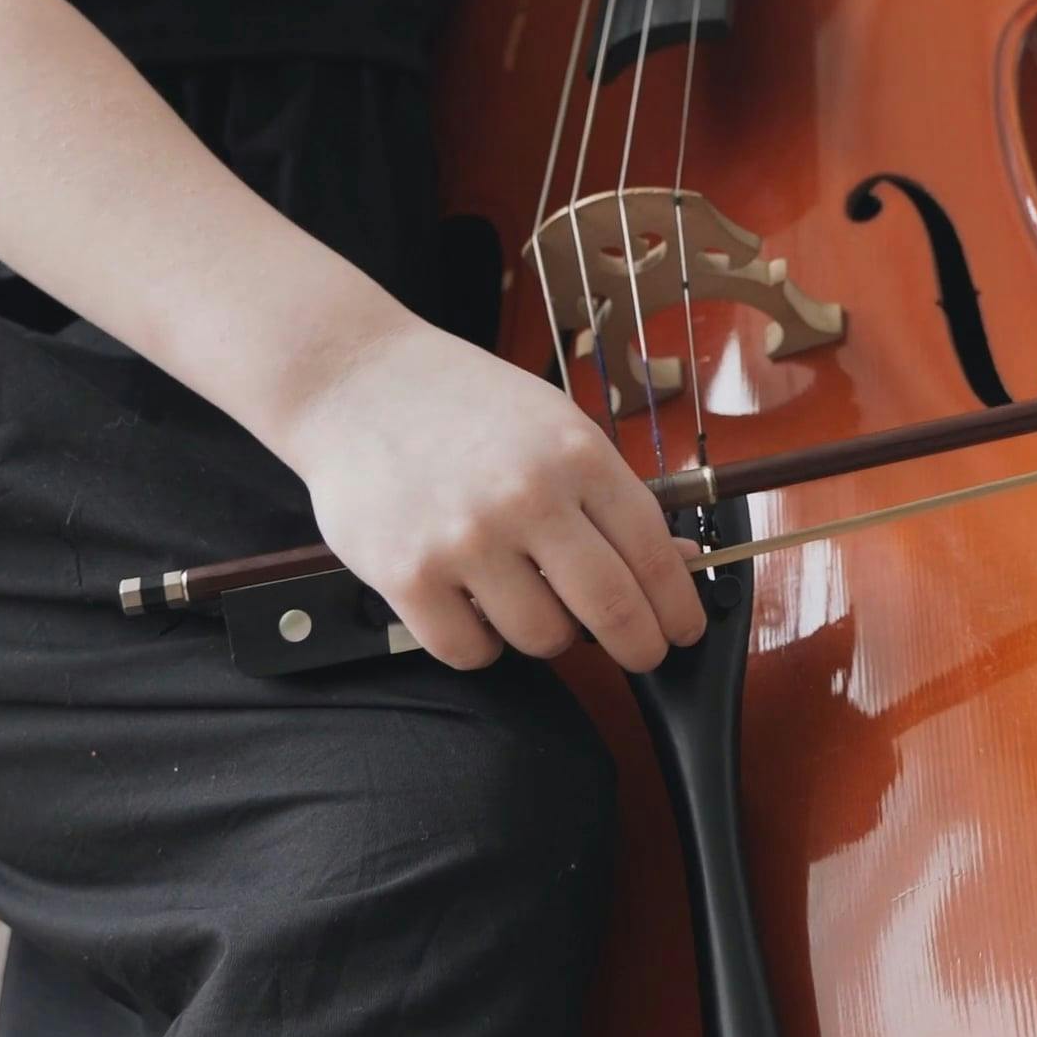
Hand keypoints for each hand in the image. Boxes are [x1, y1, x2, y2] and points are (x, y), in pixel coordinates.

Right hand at [272, 324, 707, 674]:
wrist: (355, 381)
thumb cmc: (464, 403)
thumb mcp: (554, 424)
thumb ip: (608, 495)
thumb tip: (676, 565)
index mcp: (577, 454)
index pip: (652, 552)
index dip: (676, 606)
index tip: (682, 629)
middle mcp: (527, 497)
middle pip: (611, 609)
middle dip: (638, 645)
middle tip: (641, 654)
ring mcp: (465, 540)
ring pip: (542, 638)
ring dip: (547, 634)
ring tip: (527, 598)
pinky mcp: (407, 576)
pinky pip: (469, 652)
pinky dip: (481, 643)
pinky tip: (475, 607)